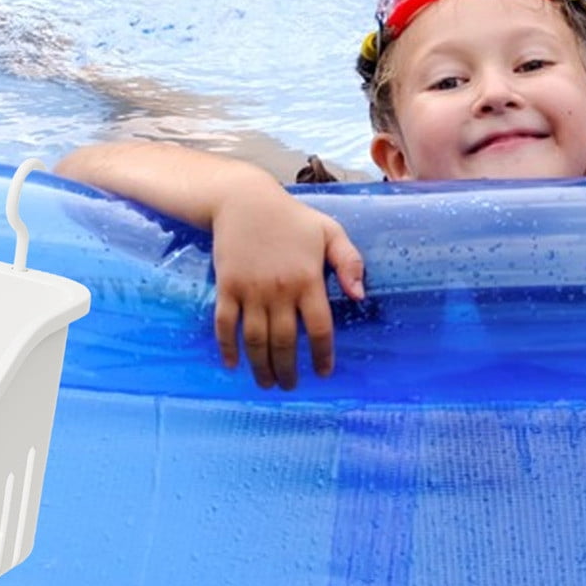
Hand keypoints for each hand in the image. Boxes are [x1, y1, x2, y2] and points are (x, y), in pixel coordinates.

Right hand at [211, 183, 365, 389]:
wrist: (244, 201)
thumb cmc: (292, 218)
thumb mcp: (330, 231)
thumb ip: (349, 262)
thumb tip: (360, 297)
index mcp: (308, 279)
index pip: (320, 328)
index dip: (323, 355)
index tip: (323, 372)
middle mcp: (280, 290)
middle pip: (285, 342)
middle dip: (287, 370)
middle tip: (289, 385)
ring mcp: (251, 290)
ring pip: (255, 339)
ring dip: (261, 366)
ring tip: (266, 383)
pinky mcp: (227, 287)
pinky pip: (225, 324)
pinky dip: (227, 347)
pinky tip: (232, 364)